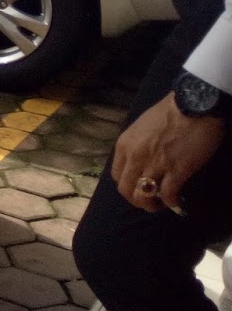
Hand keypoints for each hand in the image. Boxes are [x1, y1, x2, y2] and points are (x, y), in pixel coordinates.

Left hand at [111, 94, 224, 212]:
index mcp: (124, 145)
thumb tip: (140, 163)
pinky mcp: (176, 170)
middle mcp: (135, 157)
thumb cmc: (169, 113)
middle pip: (126, 190)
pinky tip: (177, 202)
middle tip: (150, 202)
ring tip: (161, 204)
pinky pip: (168, 195)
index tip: (138, 188)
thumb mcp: (141, 128)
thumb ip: (136, 146)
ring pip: (143, 197)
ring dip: (151, 205)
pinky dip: (171, 202)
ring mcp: (155, 164)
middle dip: (136, 201)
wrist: (193, 105)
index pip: (116, 176)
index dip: (127, 186)